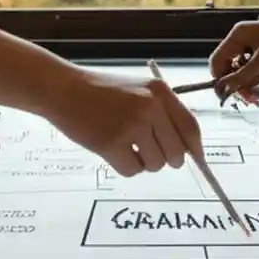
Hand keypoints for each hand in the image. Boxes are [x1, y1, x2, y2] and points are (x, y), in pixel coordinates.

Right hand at [44, 69, 203, 177]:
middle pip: (176, 152)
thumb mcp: (138, 89)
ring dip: (142, 162)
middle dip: (165, 159)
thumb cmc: (100, 90)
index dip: (195, 148)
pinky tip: (112, 150)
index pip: (190, 127)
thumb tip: (186, 148)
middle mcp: (150, 108)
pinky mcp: (112, 144)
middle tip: (147, 151)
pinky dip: (124, 166)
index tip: (196, 159)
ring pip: (155, 164)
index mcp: (160, 92)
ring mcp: (132, 126)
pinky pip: (132, 170)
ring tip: (125, 144)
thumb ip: (162, 112)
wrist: (63, 89)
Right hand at [209, 12, 258, 100]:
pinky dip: (258, 82)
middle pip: (229, 68)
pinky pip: (256, 72)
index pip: (218, 60)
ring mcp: (256, 49)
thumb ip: (243, 76)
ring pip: (243, 72)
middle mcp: (244, 41)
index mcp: (239, 36)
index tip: (227, 97)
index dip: (219, 79)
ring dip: (248, 85)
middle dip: (236, 84)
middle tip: (250, 99)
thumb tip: (222, 90)